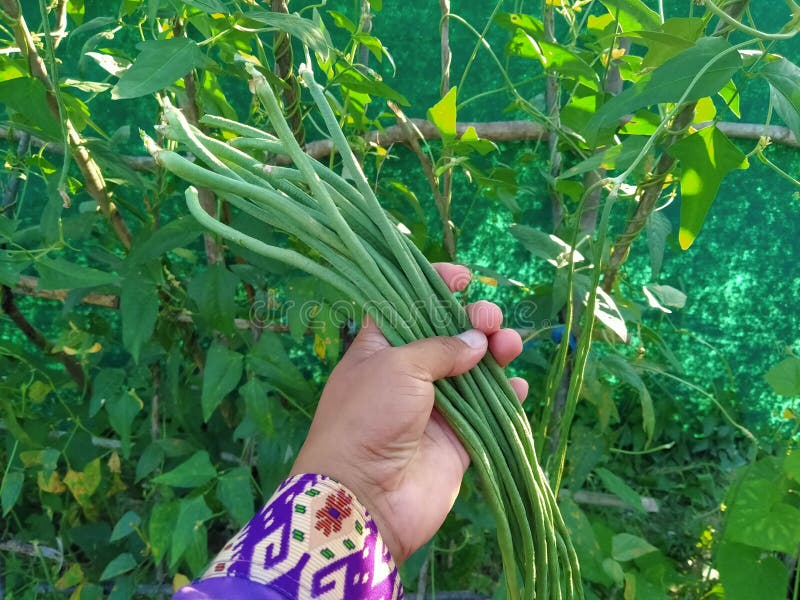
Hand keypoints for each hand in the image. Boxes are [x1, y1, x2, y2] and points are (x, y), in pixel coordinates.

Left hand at [290, 264, 526, 563]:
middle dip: (473, 320)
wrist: (365, 497)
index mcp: (380, 348)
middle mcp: (408, 374)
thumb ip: (440, 348)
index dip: (433, 287)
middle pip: (448, 335)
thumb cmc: (367, 418)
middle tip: (489, 320)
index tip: (462, 277)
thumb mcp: (397, 366)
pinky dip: (505, 397)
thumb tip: (476, 342)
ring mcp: (434, 408)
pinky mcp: (457, 440)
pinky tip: (515, 385)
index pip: (407, 305)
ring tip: (509, 345)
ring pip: (473, 371)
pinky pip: (488, 412)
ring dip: (494, 353)